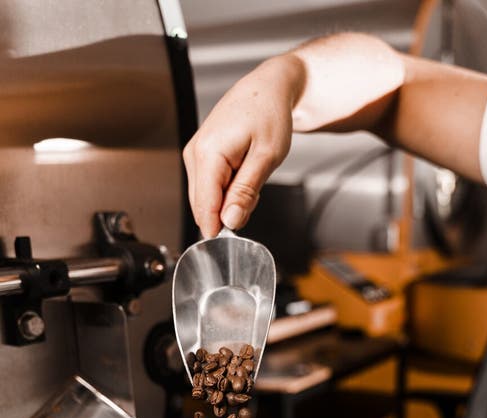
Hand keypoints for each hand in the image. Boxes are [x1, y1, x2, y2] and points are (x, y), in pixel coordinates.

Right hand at [183, 56, 303, 237]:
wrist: (266, 88)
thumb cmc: (269, 114)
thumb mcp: (266, 157)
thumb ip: (246, 192)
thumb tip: (230, 220)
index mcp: (209, 153)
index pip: (204, 206)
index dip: (219, 228)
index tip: (235, 236)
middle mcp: (195, 154)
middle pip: (202, 206)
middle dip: (227, 213)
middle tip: (253, 196)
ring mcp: (194, 155)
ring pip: (206, 199)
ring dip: (229, 201)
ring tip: (251, 178)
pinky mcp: (200, 156)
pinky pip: (209, 187)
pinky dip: (227, 190)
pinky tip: (243, 174)